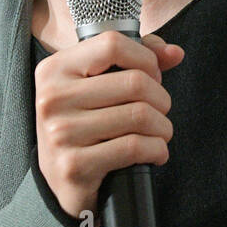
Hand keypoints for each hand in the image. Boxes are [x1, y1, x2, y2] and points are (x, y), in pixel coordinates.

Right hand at [34, 31, 184, 221]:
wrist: (59, 181)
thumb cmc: (84, 124)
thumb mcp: (98, 84)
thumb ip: (137, 60)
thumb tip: (175, 53)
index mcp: (55, 69)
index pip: (112, 44)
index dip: (145, 59)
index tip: (152, 76)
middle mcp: (52, 98)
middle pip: (135, 82)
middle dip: (161, 98)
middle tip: (160, 111)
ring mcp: (61, 133)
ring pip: (140, 115)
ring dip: (162, 127)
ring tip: (159, 133)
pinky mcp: (74, 165)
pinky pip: (135, 147)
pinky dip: (156, 150)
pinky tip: (154, 153)